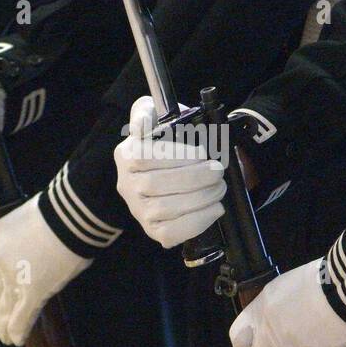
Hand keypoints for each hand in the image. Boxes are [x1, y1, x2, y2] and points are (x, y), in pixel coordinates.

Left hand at [0, 194, 91, 345]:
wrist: (69, 216)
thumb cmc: (55, 213)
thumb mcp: (24, 224)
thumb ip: (19, 244)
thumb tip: (29, 257)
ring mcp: (13, 278)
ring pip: (3, 308)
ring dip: (3, 326)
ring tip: (5, 338)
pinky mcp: (33, 291)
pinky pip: (21, 316)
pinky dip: (18, 330)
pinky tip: (16, 340)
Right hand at [115, 95, 225, 247]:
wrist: (179, 169)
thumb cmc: (170, 141)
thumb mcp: (159, 118)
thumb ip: (147, 112)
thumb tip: (143, 121)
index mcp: (126, 155)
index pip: (144, 157)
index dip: (175, 156)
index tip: (202, 153)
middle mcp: (127, 185)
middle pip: (154, 185)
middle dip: (194, 178)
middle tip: (218, 171)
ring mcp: (138, 210)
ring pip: (164, 210)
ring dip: (199, 199)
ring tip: (219, 188)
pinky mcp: (152, 229)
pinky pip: (170, 233)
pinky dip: (197, 222)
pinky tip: (214, 209)